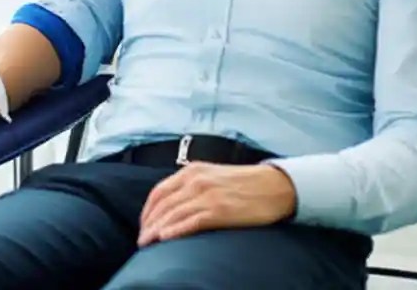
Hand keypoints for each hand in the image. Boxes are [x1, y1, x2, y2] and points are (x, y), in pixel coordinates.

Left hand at [138, 162, 295, 246]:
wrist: (274, 185)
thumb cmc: (243, 183)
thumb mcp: (211, 175)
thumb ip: (190, 185)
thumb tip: (171, 203)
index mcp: (191, 171)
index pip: (159, 192)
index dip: (147, 210)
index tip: (143, 225)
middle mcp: (196, 181)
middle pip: (163, 205)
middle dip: (149, 224)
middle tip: (142, 239)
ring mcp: (207, 195)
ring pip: (173, 214)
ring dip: (157, 230)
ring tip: (148, 243)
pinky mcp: (220, 210)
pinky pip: (191, 222)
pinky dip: (175, 230)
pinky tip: (165, 238)